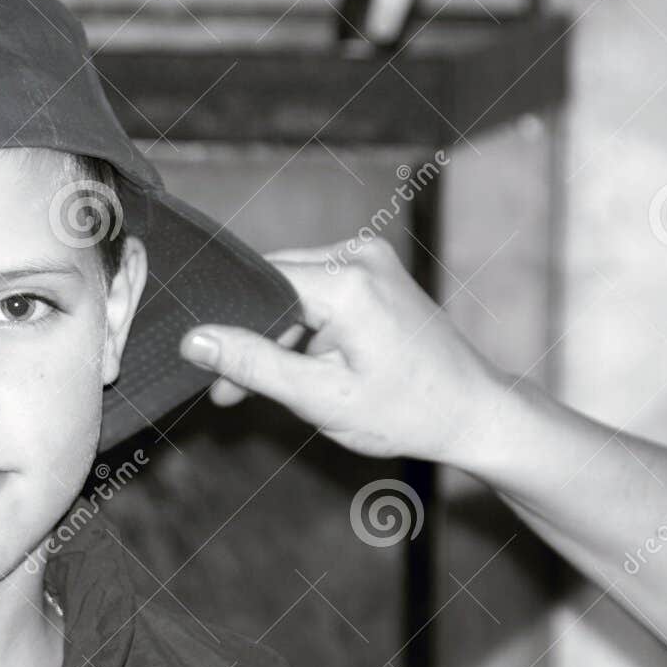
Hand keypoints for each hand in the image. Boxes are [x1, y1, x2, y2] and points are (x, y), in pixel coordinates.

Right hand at [178, 236, 512, 464]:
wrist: (472, 412)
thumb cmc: (407, 411)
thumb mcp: (319, 397)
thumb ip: (252, 364)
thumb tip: (194, 340)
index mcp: (346, 280)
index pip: (257, 281)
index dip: (226, 322)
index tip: (205, 363)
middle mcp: (358, 255)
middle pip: (272, 284)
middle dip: (248, 335)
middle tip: (225, 387)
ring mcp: (370, 260)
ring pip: (291, 290)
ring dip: (273, 336)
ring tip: (255, 387)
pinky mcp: (375, 273)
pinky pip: (316, 292)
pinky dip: (300, 329)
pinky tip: (293, 369)